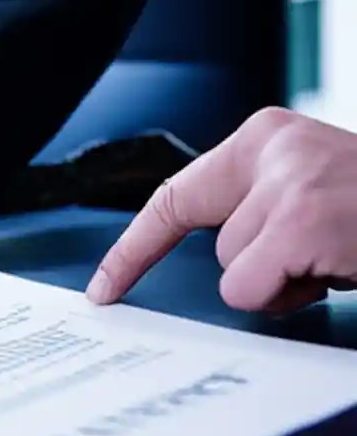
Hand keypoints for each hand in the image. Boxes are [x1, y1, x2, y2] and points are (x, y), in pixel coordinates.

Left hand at [88, 108, 356, 311]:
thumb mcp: (317, 186)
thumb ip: (262, 205)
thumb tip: (227, 260)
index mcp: (266, 138)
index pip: (176, 197)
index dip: (135, 247)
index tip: (103, 285)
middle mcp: (271, 151)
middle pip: (217, 248)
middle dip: (269, 268)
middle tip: (329, 249)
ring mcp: (285, 185)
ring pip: (234, 274)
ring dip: (289, 284)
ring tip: (341, 253)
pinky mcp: (300, 223)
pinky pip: (252, 290)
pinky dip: (293, 297)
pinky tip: (341, 266)